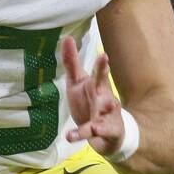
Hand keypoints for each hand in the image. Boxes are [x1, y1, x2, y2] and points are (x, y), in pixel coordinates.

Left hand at [60, 35, 124, 157]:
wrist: (107, 134)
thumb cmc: (90, 102)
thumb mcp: (78, 82)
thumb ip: (72, 62)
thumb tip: (66, 37)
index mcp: (97, 85)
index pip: (98, 72)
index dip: (100, 64)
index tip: (103, 54)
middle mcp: (105, 98)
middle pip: (104, 85)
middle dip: (104, 73)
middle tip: (104, 60)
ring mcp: (107, 115)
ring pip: (106, 110)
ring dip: (104, 107)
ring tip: (103, 106)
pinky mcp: (106, 132)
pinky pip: (95, 132)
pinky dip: (82, 134)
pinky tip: (70, 136)